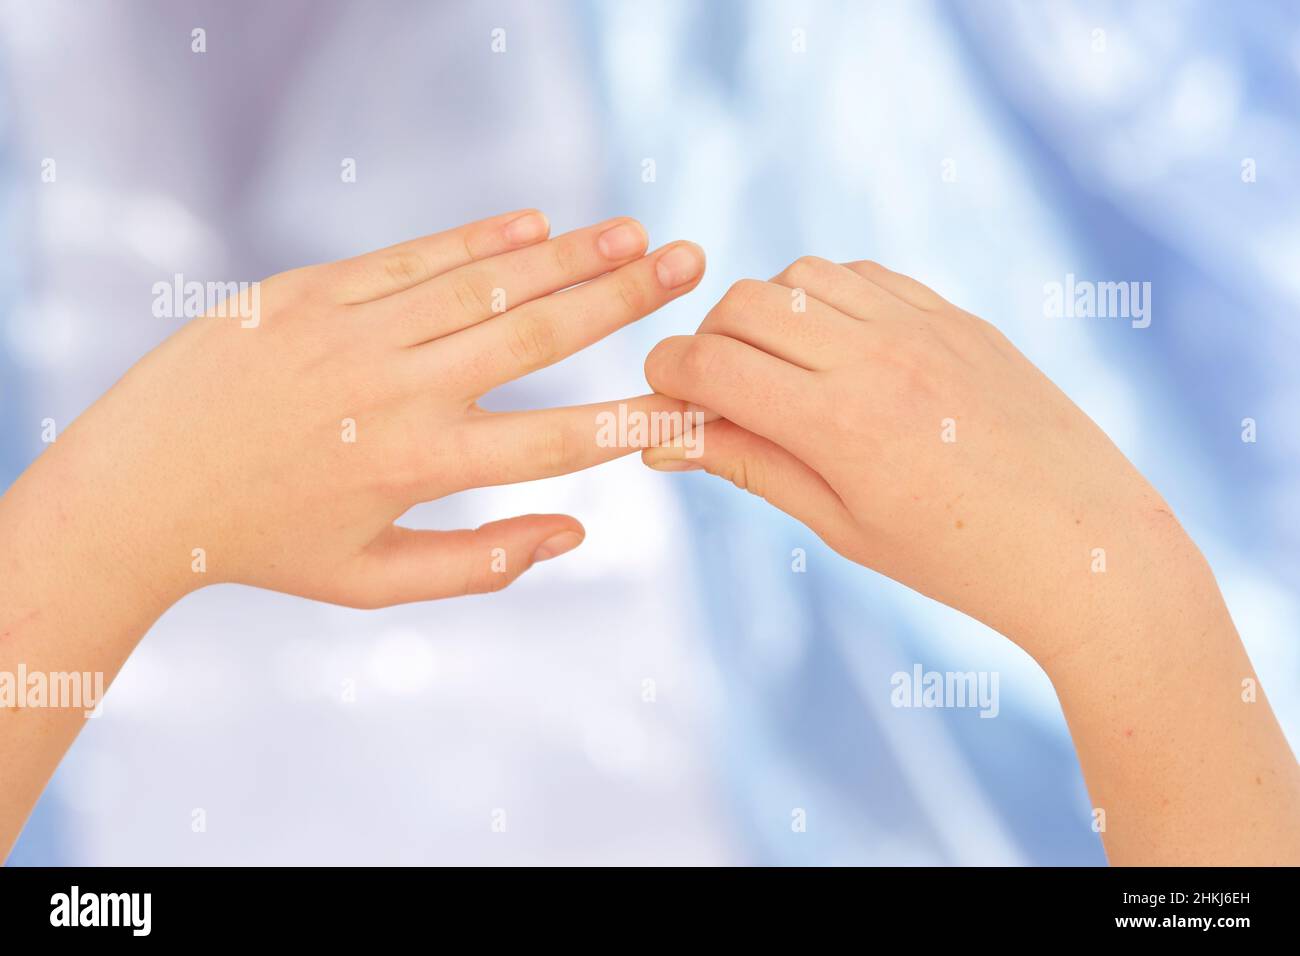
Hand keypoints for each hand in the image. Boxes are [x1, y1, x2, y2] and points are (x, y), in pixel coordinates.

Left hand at [31, 210, 705, 608]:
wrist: (141, 486)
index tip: (695, 392)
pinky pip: (416, 257)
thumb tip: (578, 535)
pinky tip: (539, 225)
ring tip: (636, 233)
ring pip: (485, 283)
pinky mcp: (312, 291)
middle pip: (536, 333)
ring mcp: (353, 331)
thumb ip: (481, 563)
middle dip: (625, 296)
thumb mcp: (372, 582)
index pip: (555, 440)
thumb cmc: (269, 544)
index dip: (634, 416)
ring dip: (571, 254)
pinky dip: (481, 240)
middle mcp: (397, 391)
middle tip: (692, 262)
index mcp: (417, 467)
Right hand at [642, 256, 1169, 660]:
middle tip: (717, 388)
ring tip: (781, 367)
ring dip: (769, 311)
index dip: (667, 376)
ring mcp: (923, 327)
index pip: (710, 365)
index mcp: (839, 424)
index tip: (664, 397)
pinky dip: (830, 298)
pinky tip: (839, 347)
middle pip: (744, 305)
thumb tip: (665, 443)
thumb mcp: (840, 524)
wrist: (1083, 547)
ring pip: (802, 275)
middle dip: (708, 340)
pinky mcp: (958, 317)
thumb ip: (750, 467)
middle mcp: (877, 358)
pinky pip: (866, 275)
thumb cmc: (956, 557)